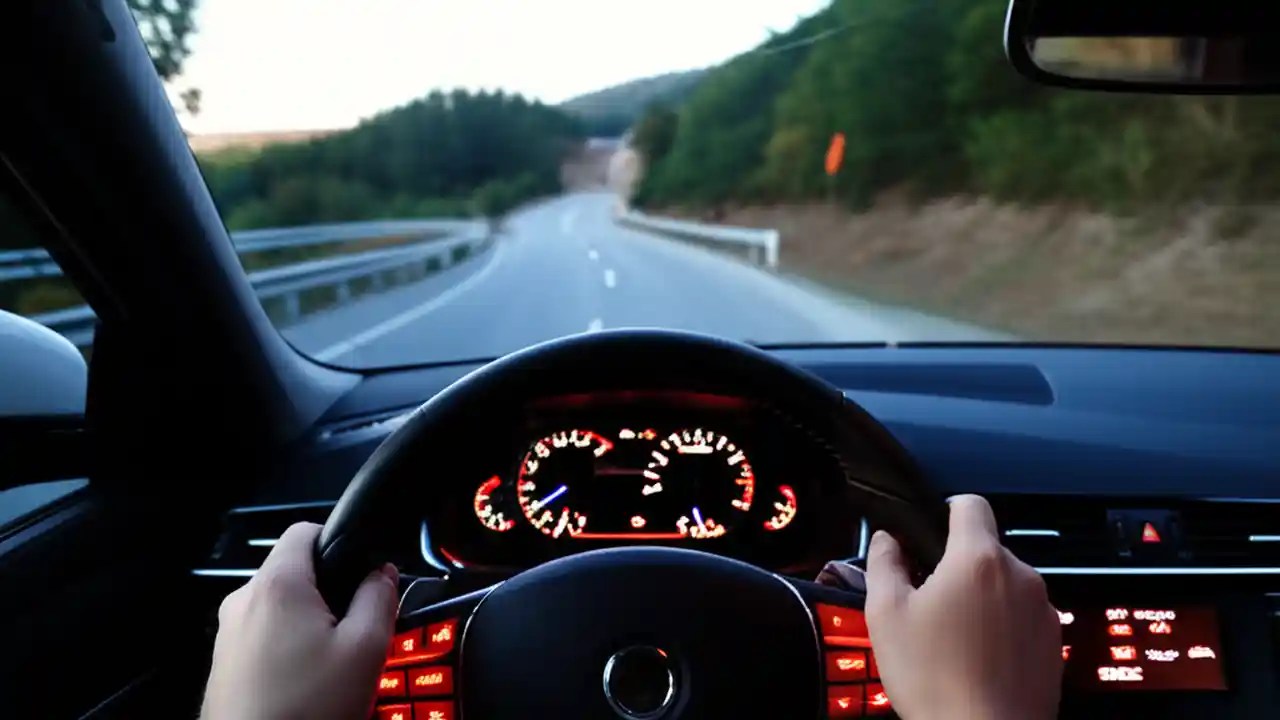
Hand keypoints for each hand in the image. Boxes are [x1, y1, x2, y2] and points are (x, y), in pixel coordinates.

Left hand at [202, 522, 398, 719]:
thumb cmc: (307, 709)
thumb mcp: (366, 649)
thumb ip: (379, 598)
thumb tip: (381, 573)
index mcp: (277, 585)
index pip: (305, 530)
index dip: (339, 542)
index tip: (361, 573)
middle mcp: (243, 602)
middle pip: (295, 572)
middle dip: (329, 594)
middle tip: (356, 632)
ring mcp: (228, 634)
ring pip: (281, 608)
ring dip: (310, 626)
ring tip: (333, 667)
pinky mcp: (224, 664)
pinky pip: (264, 637)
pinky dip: (289, 650)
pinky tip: (307, 686)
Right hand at [865, 495, 1061, 719]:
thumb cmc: (934, 678)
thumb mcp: (886, 615)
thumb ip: (884, 564)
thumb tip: (888, 540)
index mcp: (978, 559)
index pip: (971, 505)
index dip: (946, 511)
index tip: (931, 534)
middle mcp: (1020, 576)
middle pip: (986, 550)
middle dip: (958, 567)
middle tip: (929, 604)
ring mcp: (1043, 610)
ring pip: (1005, 585)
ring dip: (982, 599)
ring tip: (954, 639)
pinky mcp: (1053, 643)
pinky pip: (1022, 617)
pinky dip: (1002, 628)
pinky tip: (978, 658)